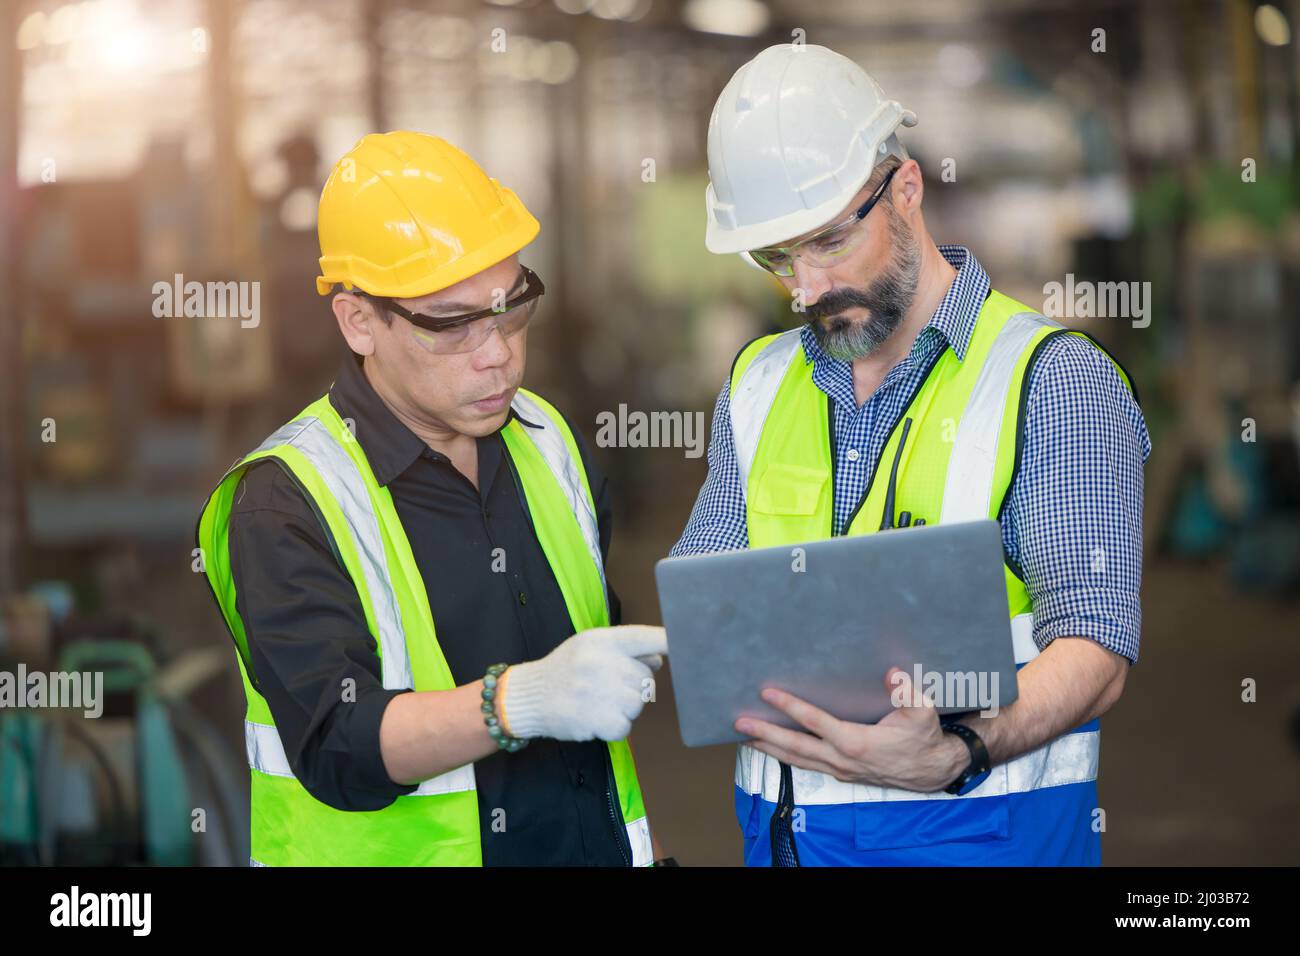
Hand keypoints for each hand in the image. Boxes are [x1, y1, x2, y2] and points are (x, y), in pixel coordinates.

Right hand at [502, 625, 666, 741]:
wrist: (529, 696)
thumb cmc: (565, 670)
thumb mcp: (590, 648)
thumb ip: (625, 651)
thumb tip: (660, 658)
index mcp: (602, 640)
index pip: (644, 637)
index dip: (668, 641)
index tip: (689, 643)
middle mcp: (601, 662)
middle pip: (645, 679)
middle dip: (634, 687)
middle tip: (609, 689)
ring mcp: (598, 690)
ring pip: (637, 703)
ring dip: (625, 708)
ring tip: (600, 702)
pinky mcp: (595, 718)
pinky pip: (625, 726)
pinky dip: (615, 727)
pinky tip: (597, 718)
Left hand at [734, 667, 968, 791]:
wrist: (932, 770)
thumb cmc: (924, 737)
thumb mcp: (923, 712)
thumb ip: (908, 691)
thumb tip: (892, 673)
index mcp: (857, 742)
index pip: (816, 723)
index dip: (791, 708)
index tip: (769, 694)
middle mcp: (842, 759)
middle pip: (795, 747)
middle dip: (765, 733)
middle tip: (739, 722)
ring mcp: (839, 769)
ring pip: (796, 760)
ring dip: (768, 747)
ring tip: (743, 735)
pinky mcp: (841, 772)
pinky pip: (806, 764)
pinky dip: (784, 756)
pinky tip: (770, 746)